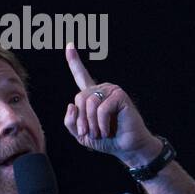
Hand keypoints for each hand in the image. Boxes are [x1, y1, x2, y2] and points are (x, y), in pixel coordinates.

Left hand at [62, 43, 159, 166]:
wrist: (125, 148)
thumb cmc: (104, 140)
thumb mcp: (80, 133)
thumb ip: (70, 121)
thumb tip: (71, 104)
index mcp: (91, 95)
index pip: (80, 76)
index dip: (74, 61)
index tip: (69, 45)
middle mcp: (101, 90)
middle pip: (79, 98)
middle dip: (82, 120)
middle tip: (91, 133)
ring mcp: (112, 91)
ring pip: (89, 103)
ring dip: (92, 124)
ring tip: (100, 133)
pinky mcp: (120, 96)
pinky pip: (101, 108)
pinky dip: (101, 123)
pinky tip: (108, 130)